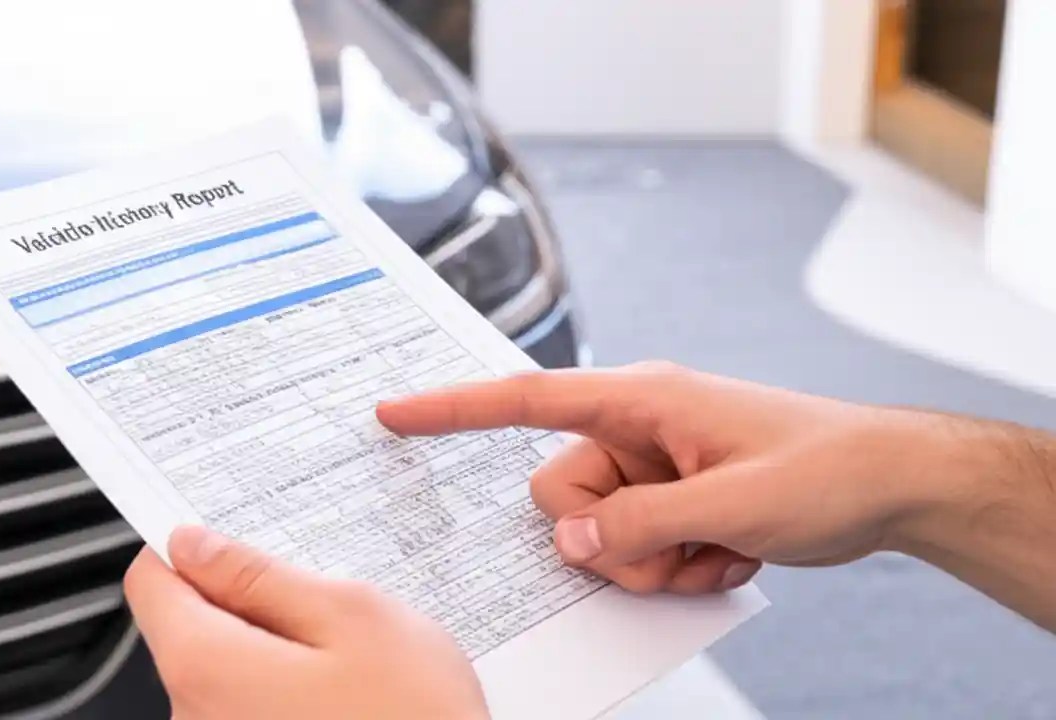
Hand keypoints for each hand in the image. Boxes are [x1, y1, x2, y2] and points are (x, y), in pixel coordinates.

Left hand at [123, 526, 487, 719]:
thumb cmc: (416, 719)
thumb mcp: (353, 616)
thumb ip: (262, 577)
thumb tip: (195, 547)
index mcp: (208, 667)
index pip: (150, 582)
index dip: (190, 549)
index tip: (230, 539)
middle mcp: (195, 718)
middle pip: (188, 628)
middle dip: (248, 604)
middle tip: (323, 607)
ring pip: (224, 670)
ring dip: (274, 652)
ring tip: (346, 662)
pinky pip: (246, 708)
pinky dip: (283, 693)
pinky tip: (342, 698)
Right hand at [377, 362, 1044, 599]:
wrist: (888, 482)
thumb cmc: (826, 467)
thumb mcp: (734, 505)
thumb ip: (643, 524)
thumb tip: (571, 540)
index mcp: (641, 400)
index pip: (527, 399)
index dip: (453, 408)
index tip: (394, 413)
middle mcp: (635, 428)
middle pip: (561, 498)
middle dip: (614, 544)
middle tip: (682, 549)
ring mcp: (652, 465)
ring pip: (596, 534)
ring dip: (653, 561)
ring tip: (719, 548)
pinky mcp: (669, 496)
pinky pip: (633, 547)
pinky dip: (677, 564)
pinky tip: (728, 551)